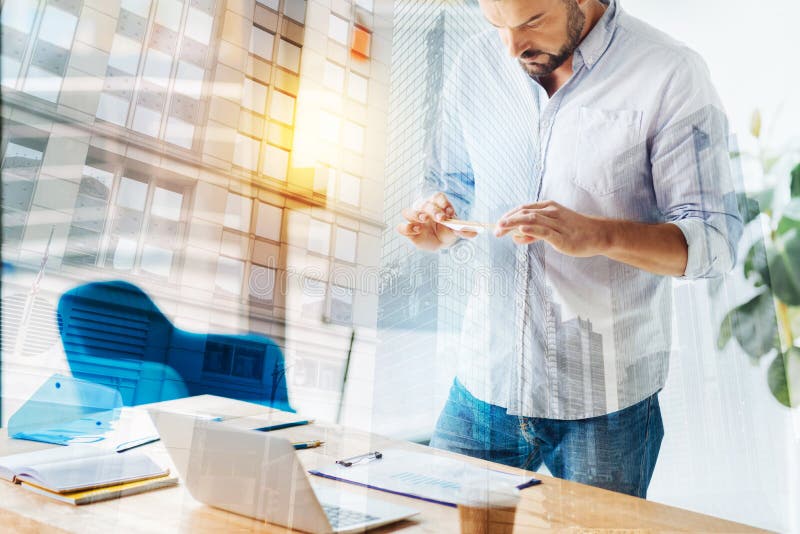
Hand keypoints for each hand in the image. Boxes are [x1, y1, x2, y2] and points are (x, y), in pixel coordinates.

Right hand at [396, 192, 477, 250]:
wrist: (439, 242)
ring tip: (424, 220)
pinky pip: (401, 227)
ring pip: (408, 212)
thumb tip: (476, 232)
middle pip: (425, 204)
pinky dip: (407, 227)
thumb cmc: (447, 231)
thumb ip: (465, 231)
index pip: (437, 197)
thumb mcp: (456, 231)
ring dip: (416, 215)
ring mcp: (414, 219)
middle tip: (441, 219)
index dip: (443, 203)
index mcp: (436, 204)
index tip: (450, 212)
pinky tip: (417, 230)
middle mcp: (423, 209)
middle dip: (433, 211)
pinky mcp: (408, 230)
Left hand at [494, 200, 609, 256]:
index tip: (497, 224)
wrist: (597, 235)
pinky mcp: (561, 236)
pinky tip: (520, 231)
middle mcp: (551, 212)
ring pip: (531, 220)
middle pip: (524, 213)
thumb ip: (533, 233)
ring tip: (501, 229)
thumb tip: (516, 236)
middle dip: (507, 221)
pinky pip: (544, 231)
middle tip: (495, 230)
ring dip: (513, 224)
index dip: (508, 215)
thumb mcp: (552, 230)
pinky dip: (531, 230)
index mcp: (548, 208)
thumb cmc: (574, 231)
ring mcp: (556, 223)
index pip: (523, 208)